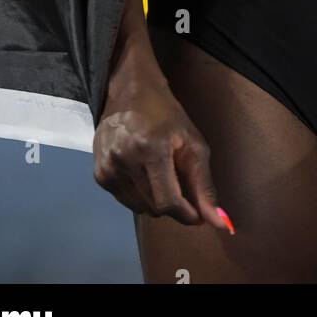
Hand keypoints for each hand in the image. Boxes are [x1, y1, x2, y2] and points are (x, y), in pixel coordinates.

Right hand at [93, 76, 233, 230]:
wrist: (129, 93)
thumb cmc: (167, 116)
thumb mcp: (193, 144)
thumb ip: (204, 185)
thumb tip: (218, 222)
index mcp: (151, 148)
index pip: (168, 201)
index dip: (186, 214)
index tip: (198, 215)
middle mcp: (124, 160)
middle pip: (154, 207)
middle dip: (174, 205)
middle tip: (181, 186)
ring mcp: (107, 168)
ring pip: (140, 208)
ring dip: (156, 201)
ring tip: (162, 176)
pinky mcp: (99, 175)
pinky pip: (126, 202)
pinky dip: (140, 197)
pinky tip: (144, 175)